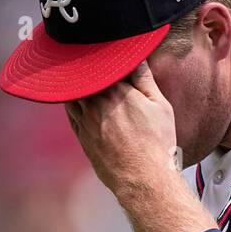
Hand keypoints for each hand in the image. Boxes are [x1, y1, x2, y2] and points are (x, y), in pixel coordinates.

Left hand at [64, 62, 179, 194]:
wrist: (143, 179)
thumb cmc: (157, 142)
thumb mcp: (160, 105)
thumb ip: (145, 79)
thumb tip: (136, 57)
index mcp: (116, 90)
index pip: (103, 64)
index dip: (105, 57)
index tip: (107, 51)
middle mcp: (96, 103)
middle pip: (84, 77)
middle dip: (88, 68)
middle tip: (91, 60)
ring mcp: (85, 121)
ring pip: (73, 94)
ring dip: (76, 85)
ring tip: (82, 78)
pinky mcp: (82, 137)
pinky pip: (70, 114)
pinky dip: (72, 103)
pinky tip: (78, 100)